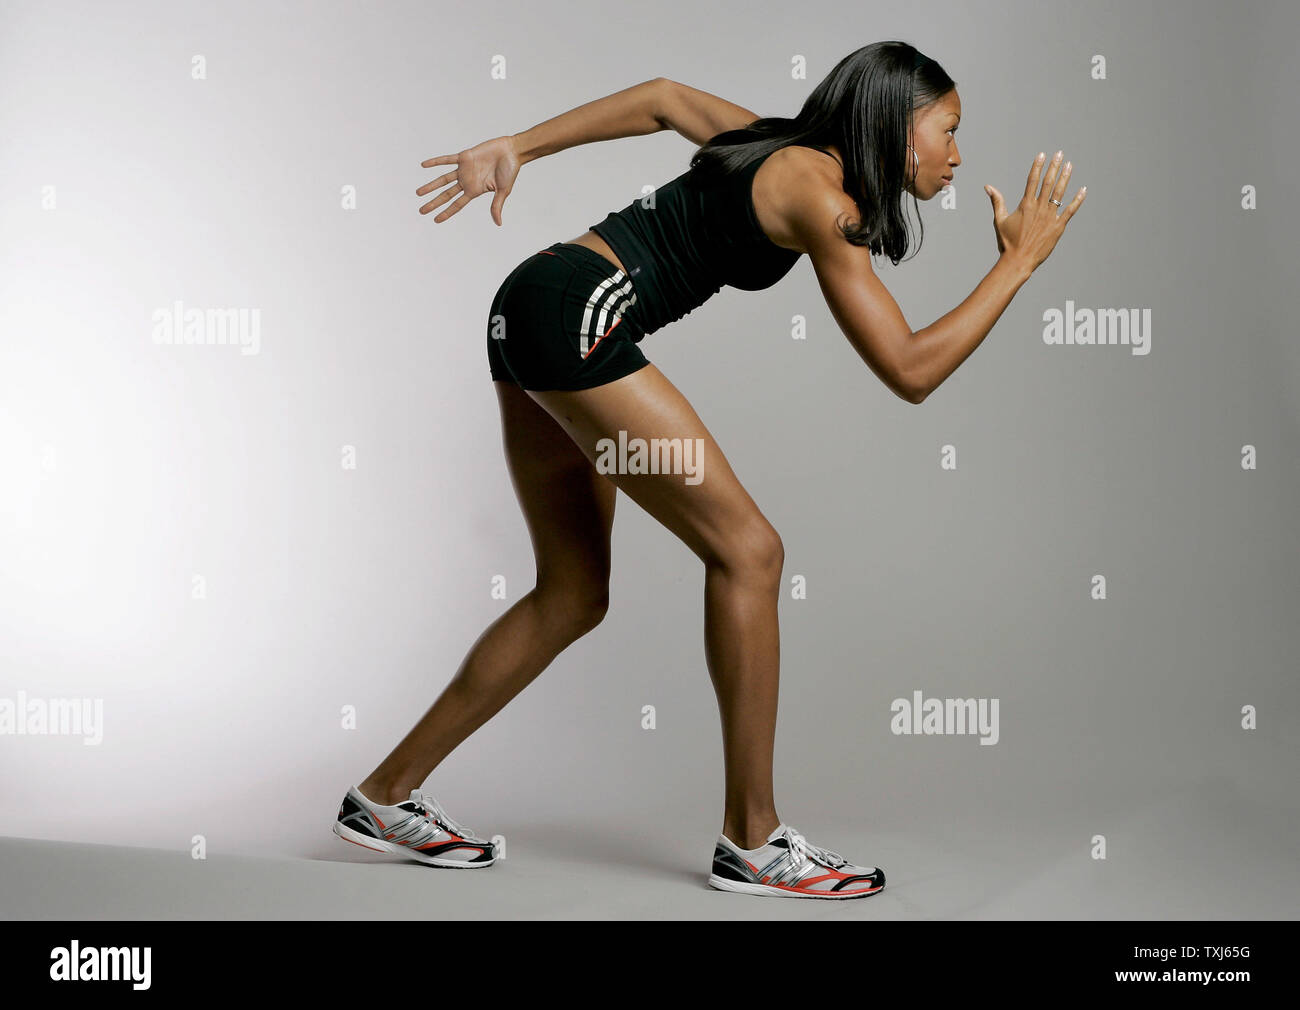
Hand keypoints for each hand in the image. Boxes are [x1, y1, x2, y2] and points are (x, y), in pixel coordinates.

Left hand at [417, 135, 520, 225]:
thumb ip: (497, 205)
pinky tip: (423, 165)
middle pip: (446, 195)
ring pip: (443, 179)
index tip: (435, 220)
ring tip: (418, 193)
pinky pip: (447, 160)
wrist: (511, 151)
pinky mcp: (464, 157)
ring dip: (430, 186)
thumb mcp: (503, 191)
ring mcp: (464, 169)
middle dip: (434, 203)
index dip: (446, 213)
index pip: (457, 205)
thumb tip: (498, 223)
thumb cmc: (510, 171)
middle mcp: (467, 181)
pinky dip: (435, 162)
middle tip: (421, 210)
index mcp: (475, 191)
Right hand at [984, 151, 1085, 270]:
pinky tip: (1083, 189)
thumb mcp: (999, 220)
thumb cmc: (1007, 242)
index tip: (1042, 154)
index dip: (1037, 166)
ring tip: (1069, 165)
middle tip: (1060, 154)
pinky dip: (1077, 200)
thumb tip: (988, 187)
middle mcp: (1039, 208)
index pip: (1032, 180)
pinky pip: (1070, 210)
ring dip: (1065, 178)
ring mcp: (1050, 217)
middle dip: (1054, 166)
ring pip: (1060, 193)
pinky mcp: (1058, 226)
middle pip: (1048, 183)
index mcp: (1025, 205)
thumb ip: (997, 201)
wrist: (1018, 260)